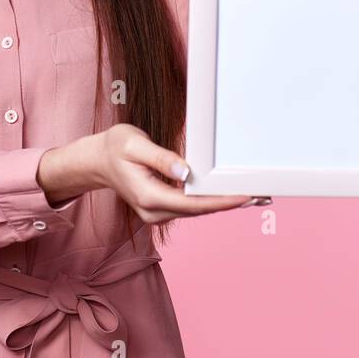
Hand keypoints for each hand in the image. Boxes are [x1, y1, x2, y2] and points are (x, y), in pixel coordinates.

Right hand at [41, 124, 266, 223]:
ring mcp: (157, 213)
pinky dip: (212, 201)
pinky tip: (230, 194)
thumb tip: (186, 172)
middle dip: (229, 204)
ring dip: (224, 204)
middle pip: (200, 211)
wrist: (97, 160)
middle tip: (261, 195)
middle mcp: (154, 211)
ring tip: (254, 195)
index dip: (220, 201)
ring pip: (198, 211)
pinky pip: (192, 207)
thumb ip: (160, 157)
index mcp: (148, 196)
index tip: (244, 196)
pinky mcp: (163, 207)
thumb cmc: (115, 147)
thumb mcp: (134, 144)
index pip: (192, 203)